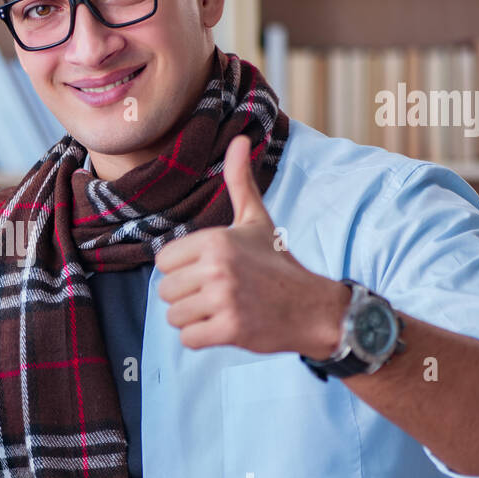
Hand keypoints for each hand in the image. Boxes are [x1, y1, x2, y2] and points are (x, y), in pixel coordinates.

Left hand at [155, 133, 347, 356]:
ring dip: (194, 319)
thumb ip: (239, 181)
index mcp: (215, 240)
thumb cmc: (278, 264)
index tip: (209, 271)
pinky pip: (188, 340)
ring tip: (222, 310)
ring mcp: (223, 300)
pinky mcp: (230, 330)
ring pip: (174, 317)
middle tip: (219, 294)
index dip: (182, 270)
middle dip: (187, 297)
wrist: (315, 308)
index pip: (163, 263)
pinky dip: (203, 339)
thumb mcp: (256, 220)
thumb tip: (240, 138)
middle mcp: (217, 267)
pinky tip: (226, 327)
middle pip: (165, 292)